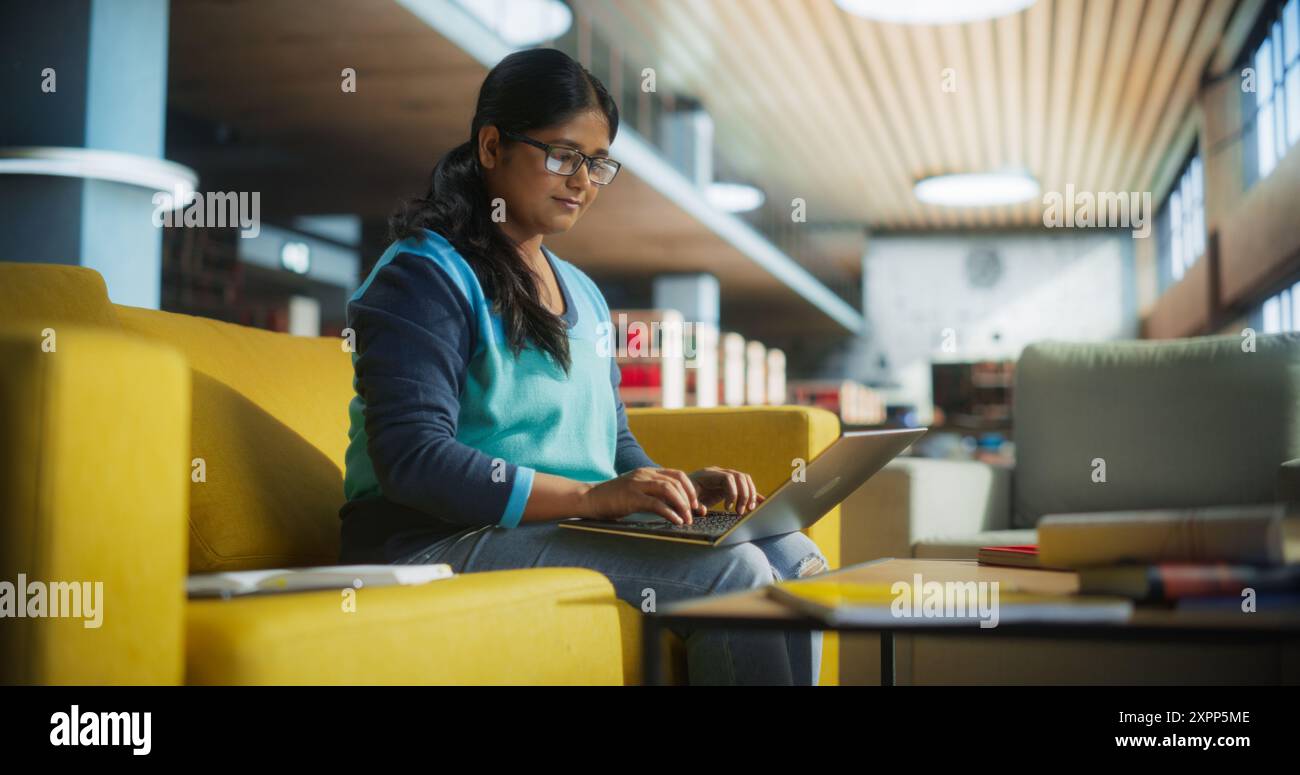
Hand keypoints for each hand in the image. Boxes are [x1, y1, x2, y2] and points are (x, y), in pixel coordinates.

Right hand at [581, 467, 700, 524]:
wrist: (588, 498)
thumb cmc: (612, 498)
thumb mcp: (635, 490)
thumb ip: (651, 492)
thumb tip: (671, 505)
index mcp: (647, 472)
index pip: (677, 474)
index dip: (689, 489)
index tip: (695, 504)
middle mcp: (644, 474)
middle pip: (676, 482)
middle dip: (689, 499)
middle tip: (693, 515)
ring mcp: (637, 484)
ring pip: (669, 490)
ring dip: (681, 506)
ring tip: (686, 520)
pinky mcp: (631, 497)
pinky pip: (656, 504)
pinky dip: (669, 513)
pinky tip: (675, 521)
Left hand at [687, 467, 765, 515]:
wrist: (680, 490)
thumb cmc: (683, 495)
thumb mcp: (686, 500)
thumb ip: (694, 505)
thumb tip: (703, 510)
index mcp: (708, 474)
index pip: (728, 478)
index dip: (732, 493)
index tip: (728, 508)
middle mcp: (719, 473)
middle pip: (740, 477)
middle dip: (744, 495)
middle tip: (740, 512)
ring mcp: (726, 478)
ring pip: (745, 480)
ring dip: (750, 495)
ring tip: (748, 510)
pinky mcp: (730, 485)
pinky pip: (745, 487)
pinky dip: (754, 494)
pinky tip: (762, 502)